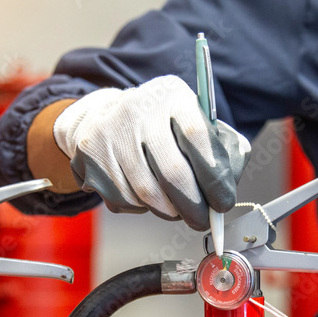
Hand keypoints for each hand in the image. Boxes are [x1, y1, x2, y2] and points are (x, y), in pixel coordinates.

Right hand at [52, 75, 249, 230]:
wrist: (107, 118)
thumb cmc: (165, 128)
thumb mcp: (199, 125)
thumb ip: (224, 153)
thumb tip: (226, 192)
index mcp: (172, 95)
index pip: (198, 137)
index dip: (215, 178)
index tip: (223, 203)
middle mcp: (138, 109)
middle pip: (173, 173)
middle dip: (194, 207)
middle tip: (203, 221)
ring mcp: (111, 133)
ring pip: (148, 194)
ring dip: (169, 211)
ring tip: (176, 208)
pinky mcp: (91, 156)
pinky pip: (125, 199)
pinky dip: (143, 207)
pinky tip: (146, 195)